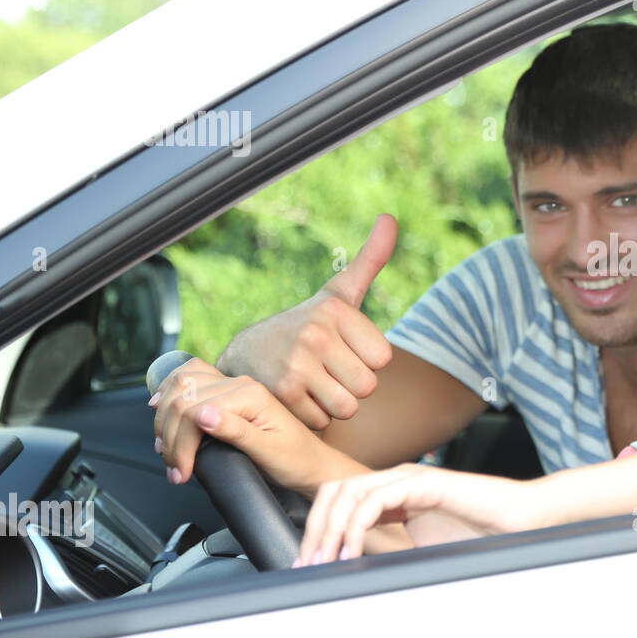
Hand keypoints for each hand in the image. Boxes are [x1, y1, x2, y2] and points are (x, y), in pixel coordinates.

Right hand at [151, 356, 331, 490]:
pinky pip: (190, 382)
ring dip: (165, 420)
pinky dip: (169, 395)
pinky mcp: (228, 395)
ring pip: (181, 387)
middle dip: (170, 436)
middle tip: (175, 469)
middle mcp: (240, 385)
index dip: (181, 444)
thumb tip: (202, 415)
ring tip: (168, 453)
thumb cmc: (295, 460)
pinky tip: (160, 407)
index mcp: (250, 395)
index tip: (181, 472)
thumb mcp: (267, 451)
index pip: (194, 410)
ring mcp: (233, 387)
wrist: (312, 464)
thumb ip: (236, 431)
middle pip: (182, 398)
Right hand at [216, 213, 396, 429]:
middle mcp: (315, 332)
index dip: (366, 360)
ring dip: (335, 404)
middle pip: (367, 386)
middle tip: (328, 370)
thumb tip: (390, 217)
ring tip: (314, 383)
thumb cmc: (308, 325)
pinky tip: (297, 396)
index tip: (343, 349)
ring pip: (348, 407)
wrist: (246, 352)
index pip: (383, 358)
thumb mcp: (338, 293)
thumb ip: (370, 259)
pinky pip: (323, 420)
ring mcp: (297, 363)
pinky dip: (313, 416)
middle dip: (352, 385)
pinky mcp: (282, 393)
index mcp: (335, 308)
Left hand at [296, 464, 551, 563]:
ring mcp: (411, 478)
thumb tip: (355, 575)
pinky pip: (377, 498)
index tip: (309, 563)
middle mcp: (397, 480)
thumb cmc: (480, 533)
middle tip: (309, 563)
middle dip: (315, 528)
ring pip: (350, 492)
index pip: (340, 499)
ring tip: (327, 560)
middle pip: (335, 491)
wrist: (520, 521)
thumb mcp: (422, 547)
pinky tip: (354, 549)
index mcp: (394, 493)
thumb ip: (391, 550)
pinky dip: (357, 525)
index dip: (318, 528)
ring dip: (331, 529)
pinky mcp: (425, 483)